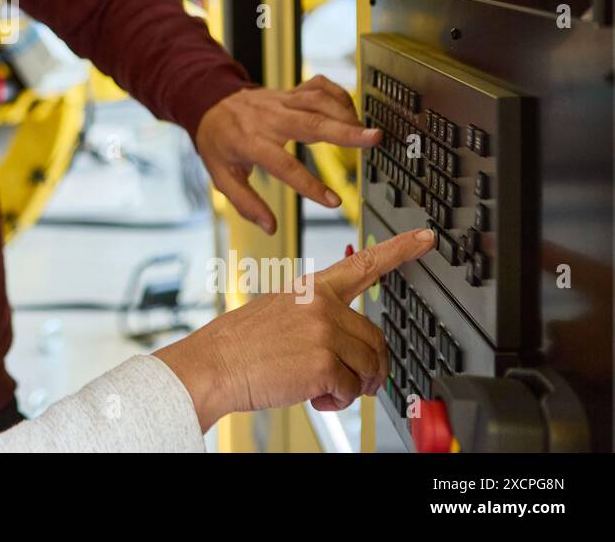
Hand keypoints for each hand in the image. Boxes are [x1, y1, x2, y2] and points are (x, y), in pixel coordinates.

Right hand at [157, 228, 434, 430]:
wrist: (214, 364)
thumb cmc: (241, 345)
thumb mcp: (279, 313)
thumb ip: (318, 319)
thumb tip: (352, 348)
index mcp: (311, 288)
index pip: (363, 264)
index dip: (399, 250)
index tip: (425, 238)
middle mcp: (321, 304)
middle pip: (375, 338)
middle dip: (370, 368)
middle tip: (353, 383)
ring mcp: (324, 331)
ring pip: (369, 367)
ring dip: (353, 387)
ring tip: (324, 389)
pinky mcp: (324, 361)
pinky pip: (352, 390)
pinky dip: (337, 402)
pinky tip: (314, 396)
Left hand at [194, 74, 382, 233]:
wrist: (211, 105)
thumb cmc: (219, 143)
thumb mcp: (222, 177)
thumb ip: (245, 203)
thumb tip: (269, 227)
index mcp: (251, 143)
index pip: (284, 165)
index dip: (310, 185)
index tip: (334, 202)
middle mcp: (269, 119)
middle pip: (311, 123)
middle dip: (345, 132)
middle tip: (374, 139)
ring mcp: (282, 102)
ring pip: (318, 101)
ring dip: (347, 115)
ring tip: (368, 133)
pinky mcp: (291, 92)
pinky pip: (319, 87)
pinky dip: (339, 96)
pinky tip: (351, 113)